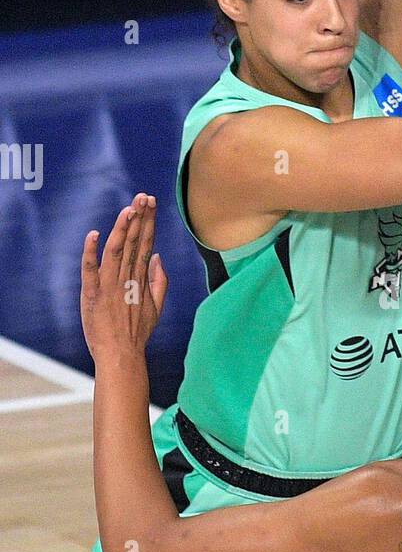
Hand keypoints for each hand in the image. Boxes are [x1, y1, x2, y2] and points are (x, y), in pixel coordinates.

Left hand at [80, 194, 168, 363]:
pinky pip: (91, 270)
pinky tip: (94, 235)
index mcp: (141, 279)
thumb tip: (158, 257)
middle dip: (140, 217)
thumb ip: (160, 280)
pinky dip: (91, 252)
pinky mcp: (93, 295)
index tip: (151, 203)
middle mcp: (127, 278)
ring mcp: (110, 286)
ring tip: (129, 208)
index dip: (149, 222)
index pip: (146, 243)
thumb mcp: (156, 307)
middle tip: (144, 196)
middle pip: (134, 242)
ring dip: (122, 228)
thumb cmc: (137, 333)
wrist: (122, 356)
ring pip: (117, 251)